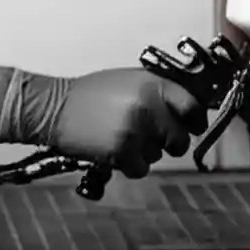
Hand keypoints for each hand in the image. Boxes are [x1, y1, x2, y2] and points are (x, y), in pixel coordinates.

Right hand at [48, 69, 208, 177]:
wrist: (52, 107)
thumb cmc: (93, 94)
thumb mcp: (132, 81)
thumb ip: (161, 92)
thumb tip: (192, 109)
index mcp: (155, 84)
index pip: (194, 106)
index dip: (196, 120)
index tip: (194, 126)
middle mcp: (150, 106)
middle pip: (181, 139)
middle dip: (171, 143)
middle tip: (154, 138)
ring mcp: (136, 130)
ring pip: (159, 156)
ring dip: (146, 153)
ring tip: (122, 136)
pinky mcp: (120, 151)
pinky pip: (141, 169)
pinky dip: (130, 165)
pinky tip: (115, 151)